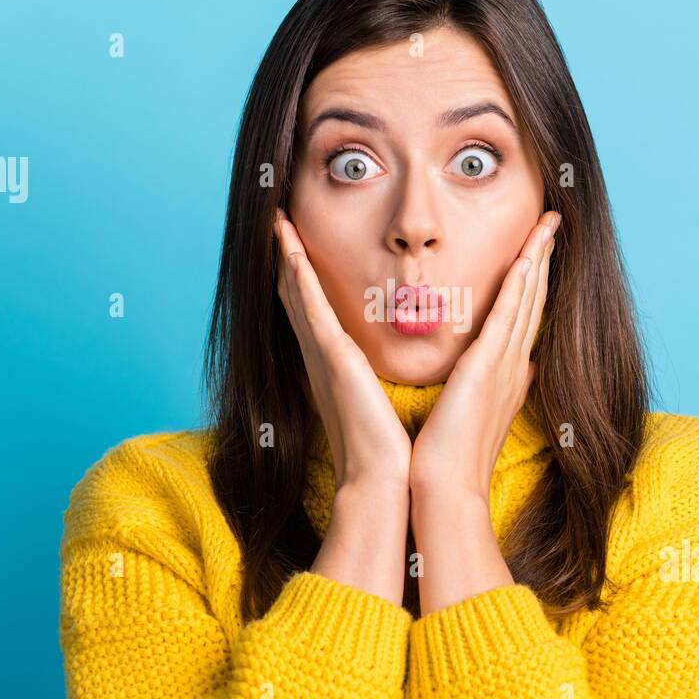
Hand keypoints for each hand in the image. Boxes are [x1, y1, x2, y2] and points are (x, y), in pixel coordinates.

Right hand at [273, 206, 412, 492]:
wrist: (383, 480)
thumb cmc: (390, 448)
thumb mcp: (389, 401)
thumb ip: (390, 381)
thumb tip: (421, 366)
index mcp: (338, 364)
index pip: (318, 310)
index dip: (305, 276)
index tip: (301, 243)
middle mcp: (322, 355)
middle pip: (299, 294)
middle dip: (287, 256)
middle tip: (277, 218)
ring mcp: (322, 354)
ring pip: (298, 292)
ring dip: (285, 253)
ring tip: (276, 218)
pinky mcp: (330, 357)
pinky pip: (310, 307)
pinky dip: (296, 275)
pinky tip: (287, 247)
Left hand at [409, 209, 559, 503]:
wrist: (445, 488)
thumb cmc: (447, 458)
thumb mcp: (468, 413)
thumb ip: (480, 388)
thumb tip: (489, 371)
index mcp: (506, 376)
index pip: (524, 316)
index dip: (533, 281)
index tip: (536, 251)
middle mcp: (513, 366)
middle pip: (533, 300)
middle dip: (542, 259)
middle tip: (550, 223)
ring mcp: (504, 366)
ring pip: (526, 300)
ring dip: (537, 259)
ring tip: (546, 225)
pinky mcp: (487, 369)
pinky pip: (508, 317)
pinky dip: (520, 286)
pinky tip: (527, 258)